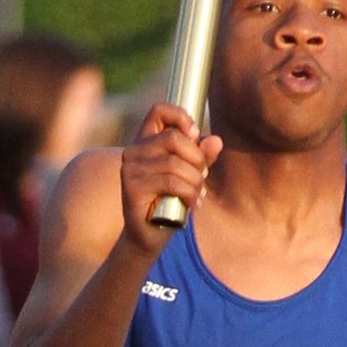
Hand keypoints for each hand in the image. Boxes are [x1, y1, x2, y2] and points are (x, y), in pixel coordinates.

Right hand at [118, 102, 222, 253]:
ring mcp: (130, 169)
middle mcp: (133, 151)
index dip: (180, 116)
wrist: (149, 236)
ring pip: (176, 164)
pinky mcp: (132, 188)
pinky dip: (190, 194)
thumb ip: (202, 157)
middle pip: (174, 138)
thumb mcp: (190, 175)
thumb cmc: (170, 201)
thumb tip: (216, 141)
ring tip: (197, 194)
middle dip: (197, 158)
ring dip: (195, 181)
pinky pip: (172, 183)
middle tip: (202, 176)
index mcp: (145, 141)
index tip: (194, 133)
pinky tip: (192, 204)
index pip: (159, 111)